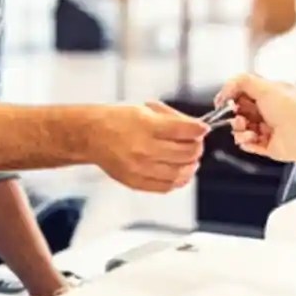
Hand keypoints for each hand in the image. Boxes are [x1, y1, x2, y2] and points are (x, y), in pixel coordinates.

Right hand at [88, 102, 207, 192]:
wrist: (92, 135)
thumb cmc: (117, 120)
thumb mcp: (146, 109)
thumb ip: (172, 118)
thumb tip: (195, 128)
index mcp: (147, 126)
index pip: (185, 130)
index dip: (199, 129)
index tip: (203, 128)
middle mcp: (144, 148)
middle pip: (186, 152)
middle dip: (197, 147)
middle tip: (197, 143)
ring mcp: (140, 168)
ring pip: (180, 172)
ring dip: (191, 165)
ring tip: (191, 159)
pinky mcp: (136, 182)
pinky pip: (166, 186)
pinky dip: (179, 180)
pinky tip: (181, 172)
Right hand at [216, 73, 295, 168]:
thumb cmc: (290, 110)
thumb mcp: (264, 87)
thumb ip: (241, 82)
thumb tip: (225, 89)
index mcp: (272, 93)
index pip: (245, 92)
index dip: (232, 95)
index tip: (223, 100)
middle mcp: (270, 110)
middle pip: (240, 110)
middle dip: (234, 113)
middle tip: (237, 115)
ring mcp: (267, 128)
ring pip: (241, 128)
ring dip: (238, 128)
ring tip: (244, 128)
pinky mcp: (266, 145)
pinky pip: (247, 143)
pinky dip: (245, 141)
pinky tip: (251, 138)